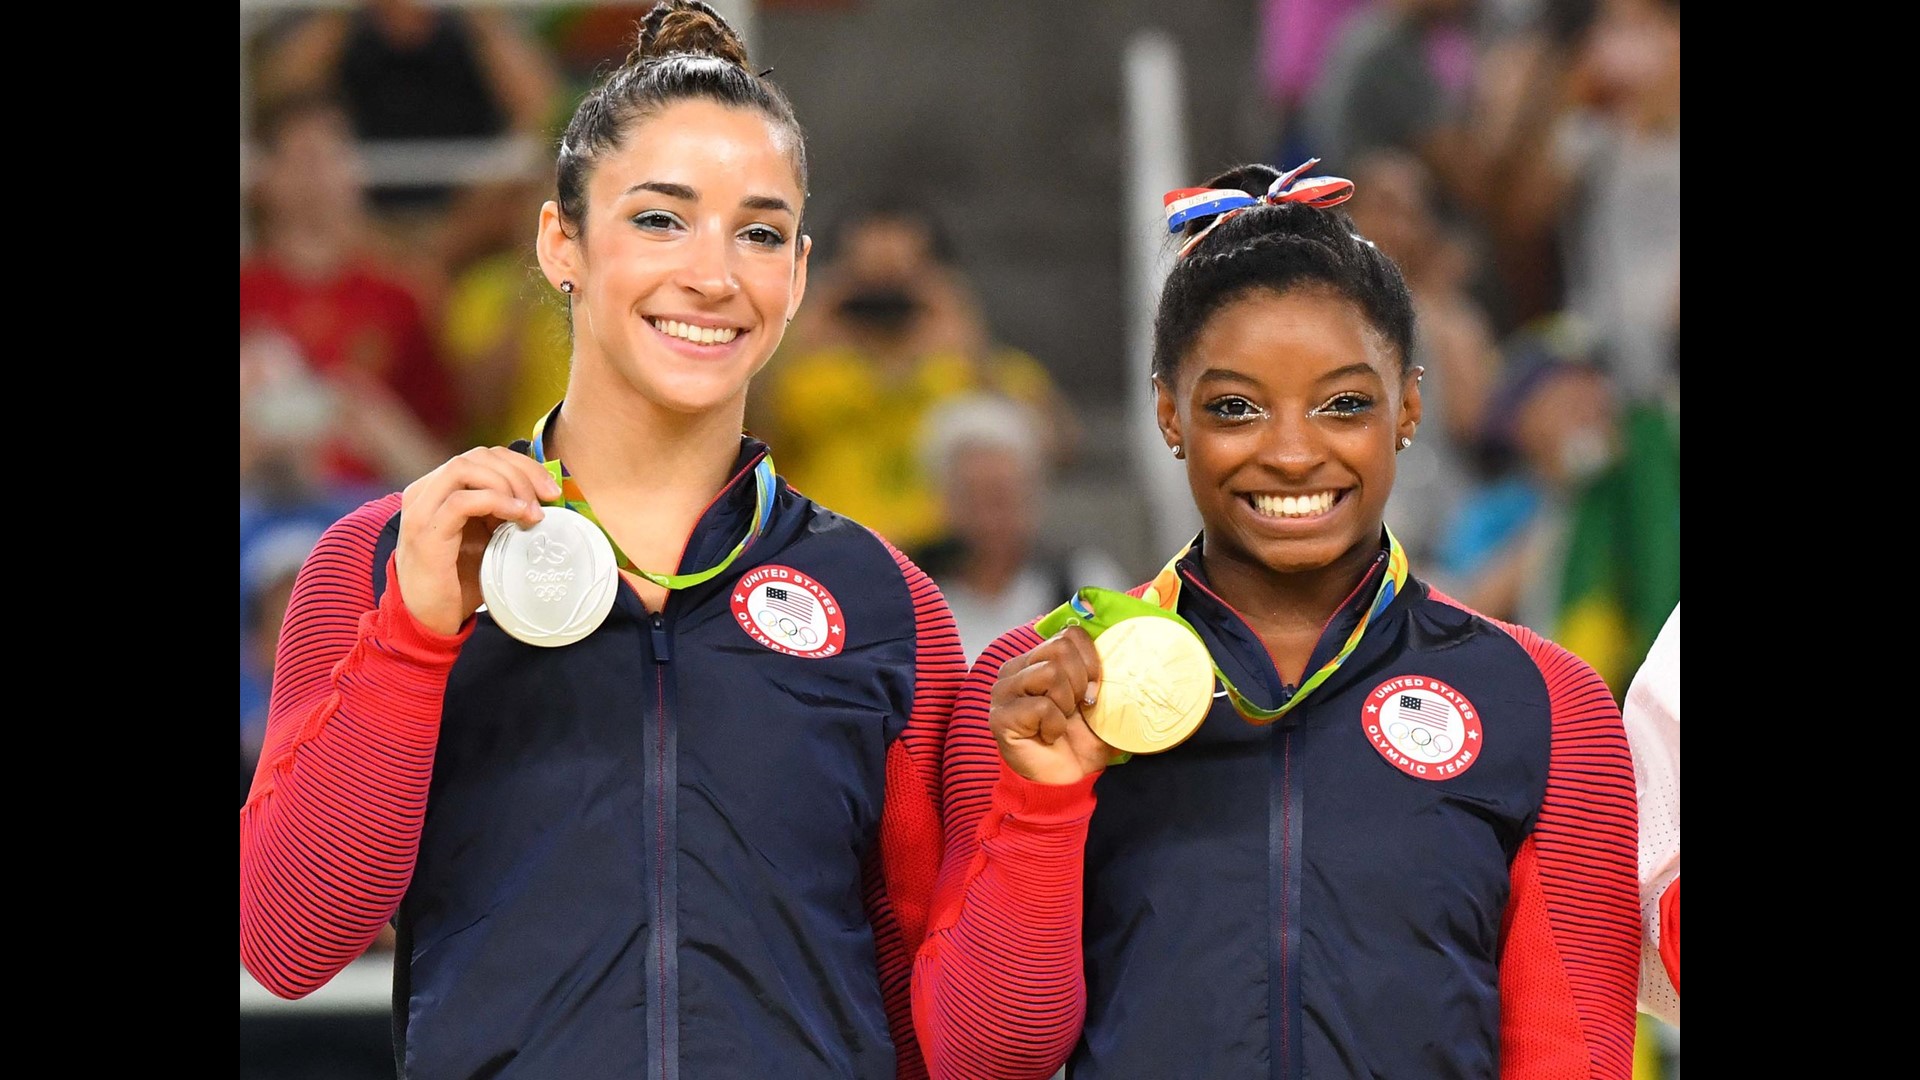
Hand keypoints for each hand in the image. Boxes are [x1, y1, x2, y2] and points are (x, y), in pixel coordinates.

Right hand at [394, 446, 560, 635]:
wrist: (429, 620)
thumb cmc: (459, 581)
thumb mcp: (487, 538)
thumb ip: (503, 513)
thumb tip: (544, 497)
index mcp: (438, 489)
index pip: (482, 456)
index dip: (520, 464)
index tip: (550, 488)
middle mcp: (424, 491)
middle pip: (477, 456)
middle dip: (521, 471)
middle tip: (549, 498)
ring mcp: (421, 509)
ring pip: (466, 467)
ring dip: (509, 483)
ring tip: (533, 511)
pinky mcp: (425, 532)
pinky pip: (462, 500)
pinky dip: (497, 501)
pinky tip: (518, 516)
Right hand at [989, 625, 1115, 785]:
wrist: (1066, 781)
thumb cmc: (1079, 741)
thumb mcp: (1099, 702)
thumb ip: (1106, 674)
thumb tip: (1134, 655)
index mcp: (1037, 660)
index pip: (1069, 634)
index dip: (1091, 661)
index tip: (1093, 691)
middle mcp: (1014, 670)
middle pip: (1060, 648)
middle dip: (1079, 683)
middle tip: (1074, 710)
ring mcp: (1003, 692)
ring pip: (1051, 672)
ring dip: (1066, 704)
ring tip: (1059, 722)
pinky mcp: (1000, 717)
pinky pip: (1042, 706)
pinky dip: (1055, 726)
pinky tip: (1047, 737)